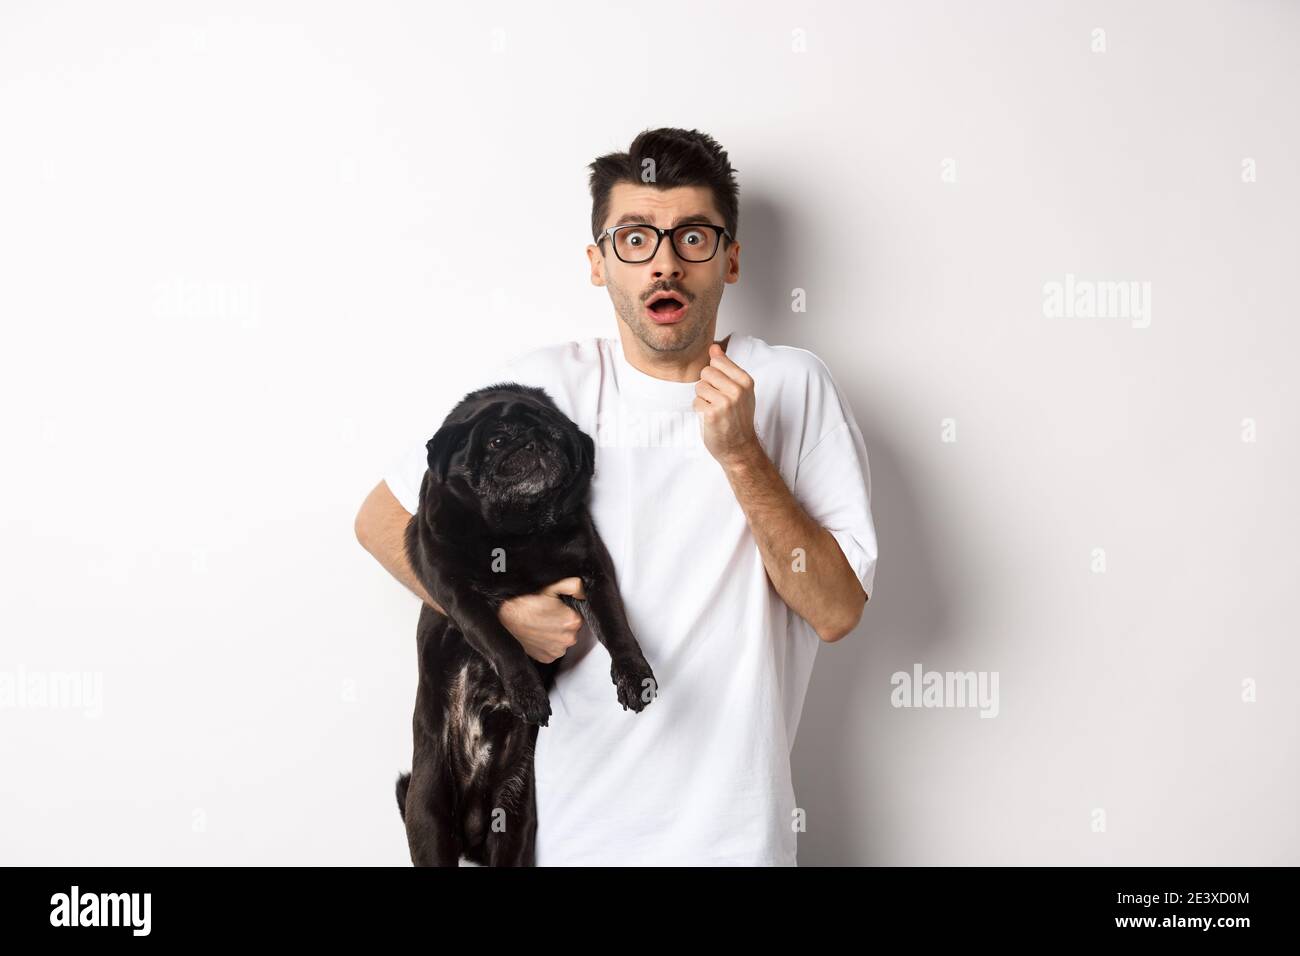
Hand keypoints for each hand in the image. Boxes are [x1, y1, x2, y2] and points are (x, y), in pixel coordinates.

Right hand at [498, 576, 586, 663]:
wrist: (504, 616)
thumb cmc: (526, 601)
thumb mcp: (553, 586)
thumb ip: (575, 586)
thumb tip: (585, 593)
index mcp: (572, 621)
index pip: (577, 615)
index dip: (566, 610)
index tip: (555, 607)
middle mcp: (568, 639)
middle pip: (572, 629)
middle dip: (562, 622)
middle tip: (546, 614)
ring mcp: (557, 651)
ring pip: (562, 640)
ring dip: (555, 634)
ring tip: (540, 624)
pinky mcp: (546, 659)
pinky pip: (552, 650)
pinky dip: (547, 643)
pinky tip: (537, 634)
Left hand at [695, 342, 760, 467]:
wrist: (739, 447)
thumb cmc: (738, 418)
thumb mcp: (740, 390)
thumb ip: (727, 367)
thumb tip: (713, 347)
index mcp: (745, 381)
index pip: (718, 361)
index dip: (715, 374)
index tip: (723, 388)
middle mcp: (737, 390)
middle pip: (706, 372)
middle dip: (708, 386)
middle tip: (718, 401)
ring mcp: (724, 402)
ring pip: (699, 387)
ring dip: (703, 399)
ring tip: (715, 410)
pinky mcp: (711, 414)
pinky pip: (695, 402)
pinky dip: (699, 411)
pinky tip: (711, 419)